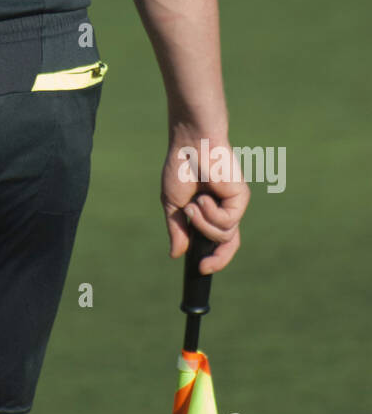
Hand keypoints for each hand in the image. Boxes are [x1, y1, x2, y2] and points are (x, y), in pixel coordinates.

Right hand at [161, 135, 249, 274]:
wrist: (190, 146)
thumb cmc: (180, 167)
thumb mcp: (173, 204)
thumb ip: (177, 229)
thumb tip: (176, 254)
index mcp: (208, 210)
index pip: (216, 239)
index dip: (212, 257)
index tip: (199, 268)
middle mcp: (223, 208)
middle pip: (229, 244)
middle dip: (218, 259)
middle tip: (204, 266)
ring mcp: (233, 204)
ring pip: (223, 235)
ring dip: (203, 224)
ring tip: (194, 204)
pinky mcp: (241, 198)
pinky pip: (227, 223)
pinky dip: (211, 214)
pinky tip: (204, 197)